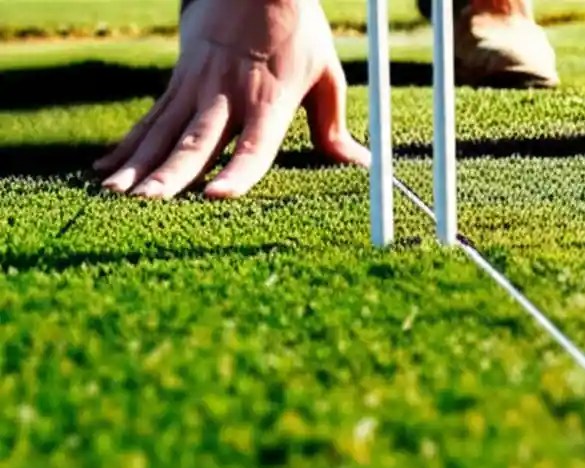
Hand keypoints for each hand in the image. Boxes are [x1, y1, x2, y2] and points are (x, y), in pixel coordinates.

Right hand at [95, 0, 368, 199]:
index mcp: (268, 101)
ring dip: (138, 166)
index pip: (254, 145)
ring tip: (115, 195)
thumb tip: (363, 166)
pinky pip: (149, 120)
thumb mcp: (325, 76)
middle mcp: (227, 96)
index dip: (237, 172)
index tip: (219, 196)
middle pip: (196, 142)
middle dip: (170, 175)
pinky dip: (127, 146)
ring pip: (163, 132)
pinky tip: (104, 170)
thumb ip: (334, 127)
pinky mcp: (177, 83)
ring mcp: (196, 88)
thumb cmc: (297, 31)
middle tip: (148, 202)